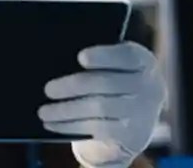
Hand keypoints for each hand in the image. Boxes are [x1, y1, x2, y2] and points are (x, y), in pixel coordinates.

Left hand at [38, 42, 165, 167]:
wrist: (132, 122)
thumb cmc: (111, 84)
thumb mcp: (112, 68)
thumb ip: (95, 61)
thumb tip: (58, 59)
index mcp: (142, 61)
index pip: (126, 55)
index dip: (104, 56)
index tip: (81, 57)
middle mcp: (149, 86)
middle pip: (106, 83)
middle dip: (73, 86)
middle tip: (48, 89)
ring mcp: (143, 112)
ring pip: (99, 107)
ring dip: (66, 110)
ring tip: (43, 111)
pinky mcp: (133, 135)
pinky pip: (97, 128)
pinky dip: (71, 125)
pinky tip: (53, 124)